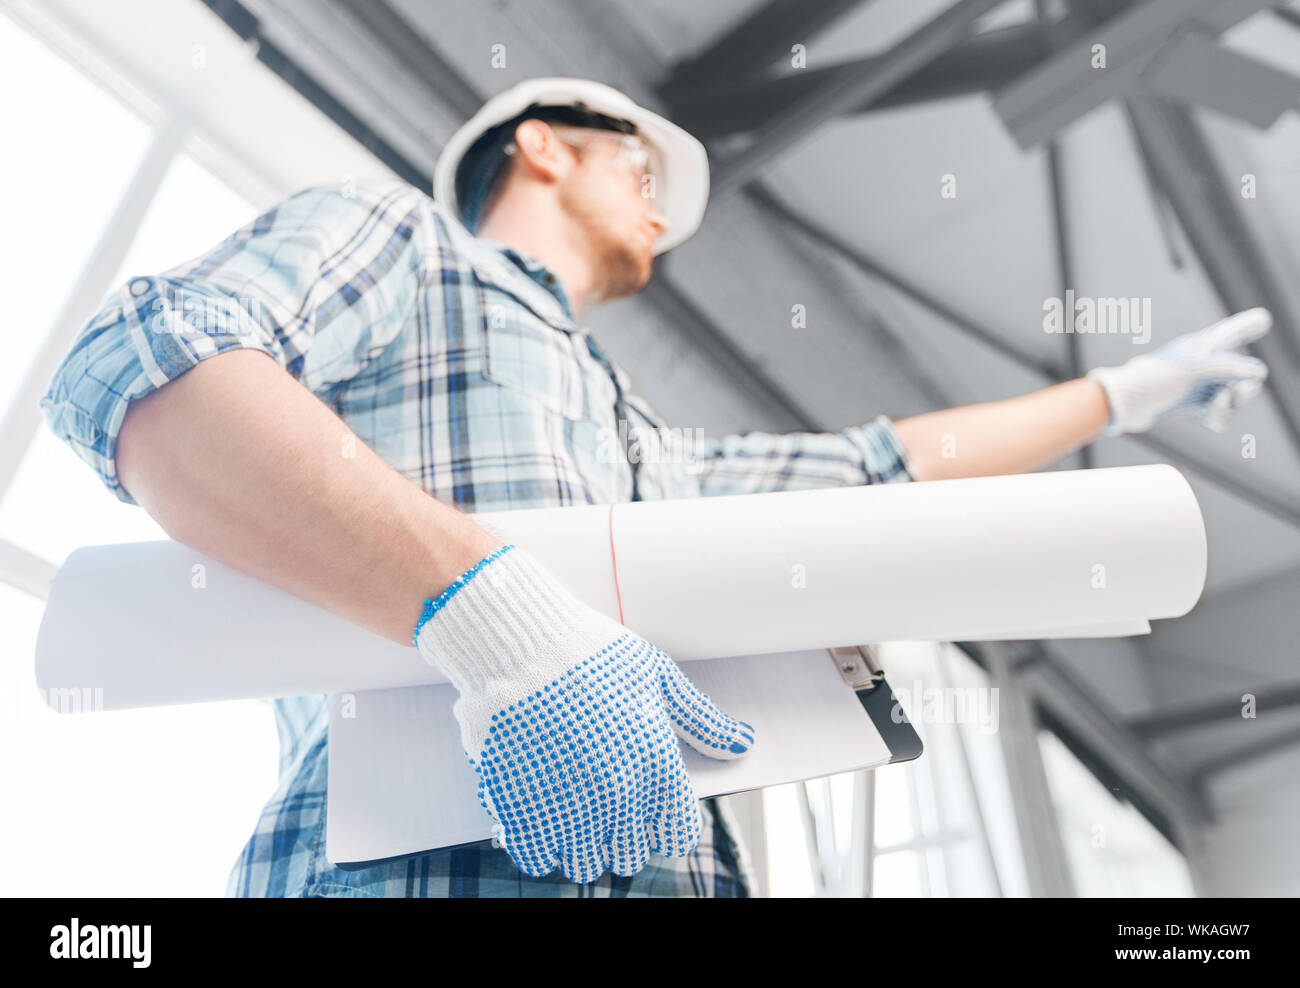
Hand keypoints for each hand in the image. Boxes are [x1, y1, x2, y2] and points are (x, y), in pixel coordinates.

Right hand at [414, 543, 754, 883]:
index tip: (647, 807)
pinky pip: (535, 860)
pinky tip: (535, 808)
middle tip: (599, 796)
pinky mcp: (519, 812)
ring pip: (582, 864)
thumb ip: (702, 720)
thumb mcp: (658, 676)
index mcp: (657, 767)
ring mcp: (567, 808)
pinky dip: (536, 843)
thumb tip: (744, 746)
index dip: (664, 823)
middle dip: (620, 834)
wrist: (518, 644)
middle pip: (629, 855)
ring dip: (577, 842)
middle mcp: (618, 798)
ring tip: (565, 802)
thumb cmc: (591, 652)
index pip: (677, 835)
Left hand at [1086, 307, 1270, 434]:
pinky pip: (1216, 410)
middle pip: (1239, 372)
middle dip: (1245, 384)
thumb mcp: (1196, 368)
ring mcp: (1196, 384)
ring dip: (1230, 403)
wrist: (1125, 403)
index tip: (1262, 320)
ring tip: (1216, 405)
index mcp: (1201, 346)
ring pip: (1230, 394)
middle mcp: (1201, 363)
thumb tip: (1259, 372)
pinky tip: (1211, 419)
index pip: (1230, 333)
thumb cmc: (1155, 378)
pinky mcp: (1189, 403)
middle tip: (1239, 393)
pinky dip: (1218, 415)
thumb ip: (1230, 366)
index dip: (1247, 326)